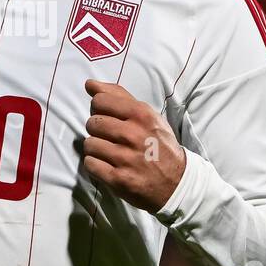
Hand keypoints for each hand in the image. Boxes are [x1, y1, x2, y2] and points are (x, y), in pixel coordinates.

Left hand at [82, 79, 185, 212]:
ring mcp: (126, 159)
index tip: (108, 117)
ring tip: (109, 152)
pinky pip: (90, 164)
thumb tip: (89, 83)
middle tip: (110, 137)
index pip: (100, 101)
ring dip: (95, 148)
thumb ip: (119, 96)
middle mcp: (133, 135)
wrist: (176, 182)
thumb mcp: (147, 115)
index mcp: (142, 115)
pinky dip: (95, 165)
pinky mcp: (118, 179)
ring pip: (89, 144)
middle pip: (92, 122)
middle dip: (97, 129)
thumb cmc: (158, 143)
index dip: (99, 109)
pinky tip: (107, 165)